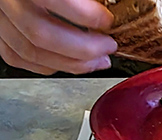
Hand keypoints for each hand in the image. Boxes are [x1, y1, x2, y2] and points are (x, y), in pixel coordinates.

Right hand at [0, 0, 116, 73]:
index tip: (106, 20)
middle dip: (83, 48)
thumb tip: (102, 4)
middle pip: (41, 34)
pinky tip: (67, 62)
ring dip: (70, 63)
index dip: (85, 14)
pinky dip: (46, 65)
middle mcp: (6, 0)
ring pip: (31, 51)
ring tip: (97, 60)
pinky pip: (17, 57)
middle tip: (107, 46)